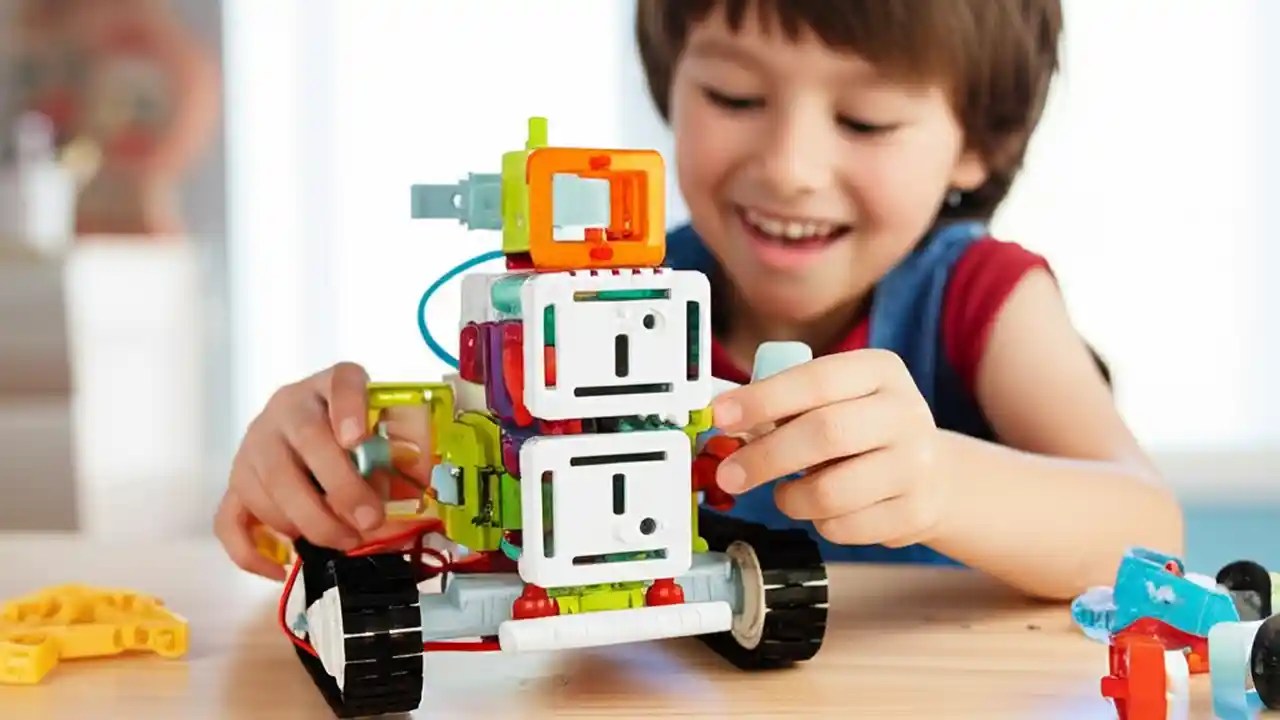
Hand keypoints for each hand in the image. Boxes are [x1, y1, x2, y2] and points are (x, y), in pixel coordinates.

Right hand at [215, 362, 385, 577]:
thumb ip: (396, 449)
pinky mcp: (234, 483)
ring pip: (270, 486)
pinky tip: (279, 569)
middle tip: (370, 521)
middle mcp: (286, 409)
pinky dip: (250, 552)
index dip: (349, 408)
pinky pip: (228, 521)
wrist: (300, 428)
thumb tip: (416, 485)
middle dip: (341, 490)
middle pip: (306, 443)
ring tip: (346, 540)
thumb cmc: (351, 434)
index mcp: (329, 386)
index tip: (359, 439)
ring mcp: (253, 446)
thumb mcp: (380, 428)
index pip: (341, 383)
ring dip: (309, 523)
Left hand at [710, 349, 947, 547]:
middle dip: (765, 457)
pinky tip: (825, 509)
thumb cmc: (865, 432)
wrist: (935, 476)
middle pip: (824, 433)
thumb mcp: (837, 400)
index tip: (720, 416)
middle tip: (729, 474)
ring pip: (831, 491)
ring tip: (786, 493)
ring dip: (791, 498)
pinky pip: (844, 527)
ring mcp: (916, 465)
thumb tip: (727, 423)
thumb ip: (787, 405)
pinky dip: (820, 522)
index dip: (762, 399)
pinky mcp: (915, 512)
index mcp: (880, 370)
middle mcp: (905, 412)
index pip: (815, 380)